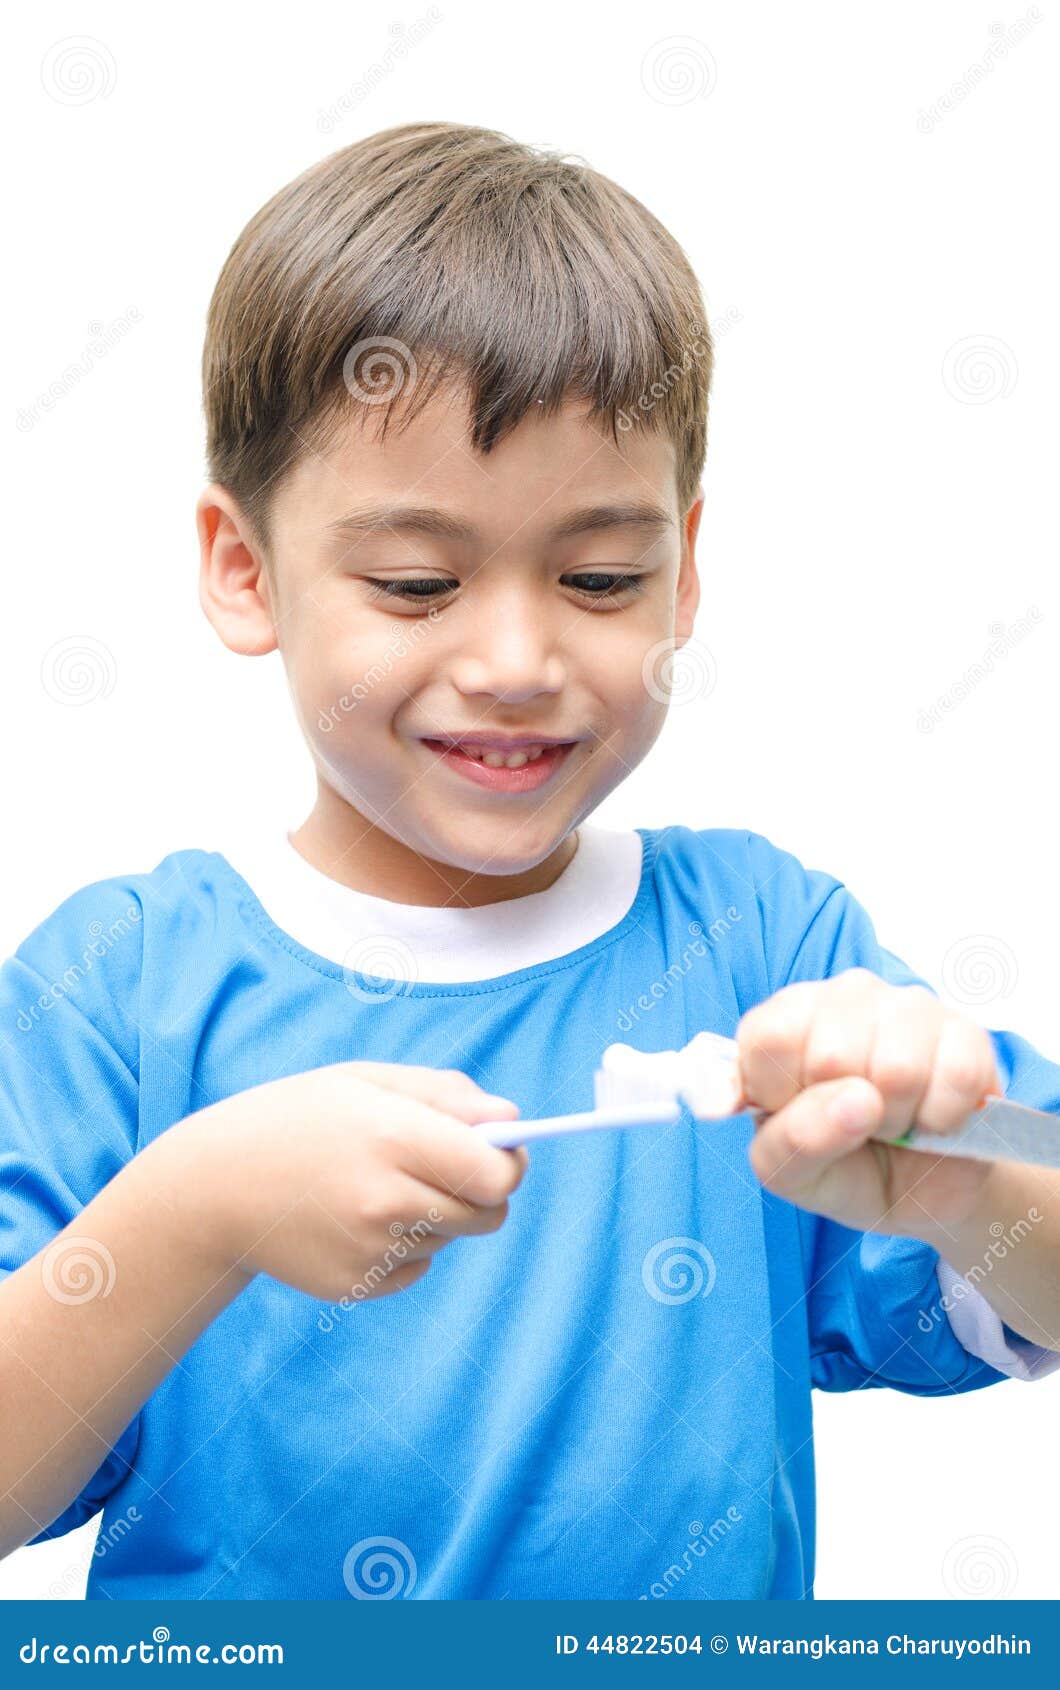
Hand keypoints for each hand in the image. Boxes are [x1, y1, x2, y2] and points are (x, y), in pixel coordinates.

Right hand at [165, 1062, 526, 1301]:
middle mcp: (386, 1200)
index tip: (504, 1153)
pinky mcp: (357, 1286)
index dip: (511, 1164)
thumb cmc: (299, 1119)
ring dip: (436, 1214)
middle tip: (443, 1166)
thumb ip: (447, 1096)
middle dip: (480, 1192)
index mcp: (394, 1137)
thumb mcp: (367, 1082)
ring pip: (450, 1238)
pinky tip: (355, 1218)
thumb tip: (512, 1121)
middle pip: (487, 1215)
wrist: (214, 1187)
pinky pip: (417, 1267)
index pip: (496, 1175)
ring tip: (376, 1184)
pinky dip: (404, 1244)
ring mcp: (371, 1250)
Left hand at [735, 968, 1002, 1236]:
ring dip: (898, 1120)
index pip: (770, 1038)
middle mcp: (842, 998)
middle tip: (854, 1124)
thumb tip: (854, 1100)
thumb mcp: (789, 1172)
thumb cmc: (841, 1167)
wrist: (920, 1191)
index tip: (799, 1117)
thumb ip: (794, 1140)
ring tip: (892, 1121)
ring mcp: (907, 1006)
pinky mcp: (966, 1031)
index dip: (784, 1094)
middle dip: (845, 1115)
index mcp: (782, 1022)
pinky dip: (943, 1119)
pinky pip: (958, 1076)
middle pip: (833, 1054)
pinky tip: (932, 1118)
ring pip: (899, 1068)